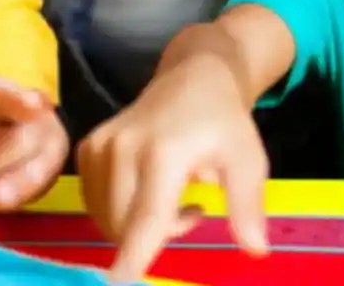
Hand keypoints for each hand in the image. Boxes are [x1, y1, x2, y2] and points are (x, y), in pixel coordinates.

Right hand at [76, 53, 268, 283]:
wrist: (193, 77)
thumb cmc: (223, 122)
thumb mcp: (247, 160)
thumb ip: (247, 205)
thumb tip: (257, 250)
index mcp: (164, 152)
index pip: (146, 216)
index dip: (133, 255)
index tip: (119, 282)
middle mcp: (122, 148)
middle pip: (124, 225)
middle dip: (156, 236)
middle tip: (191, 212)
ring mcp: (99, 146)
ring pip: (108, 218)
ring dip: (137, 225)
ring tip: (170, 199)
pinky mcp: (87, 148)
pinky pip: (96, 202)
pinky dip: (119, 210)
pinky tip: (146, 190)